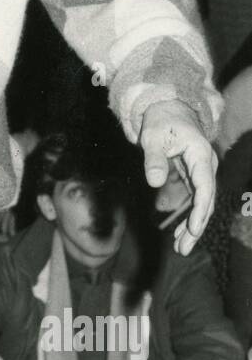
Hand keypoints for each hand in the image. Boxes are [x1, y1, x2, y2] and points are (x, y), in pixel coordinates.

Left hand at [138, 100, 215, 254]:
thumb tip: (154, 182)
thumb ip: (154, 159)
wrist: (169, 109)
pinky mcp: (194, 177)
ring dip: (193, 226)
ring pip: (202, 203)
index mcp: (201, 156)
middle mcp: (206, 166)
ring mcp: (202, 172)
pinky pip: (194, 200)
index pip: (205, 188)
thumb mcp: (153, 138)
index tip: (194, 229)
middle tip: (183, 249)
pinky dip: (188, 217)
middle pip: (206, 201)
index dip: (200, 210)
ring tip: (180, 248)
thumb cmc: (162, 121)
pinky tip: (179, 235)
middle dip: (196, 227)